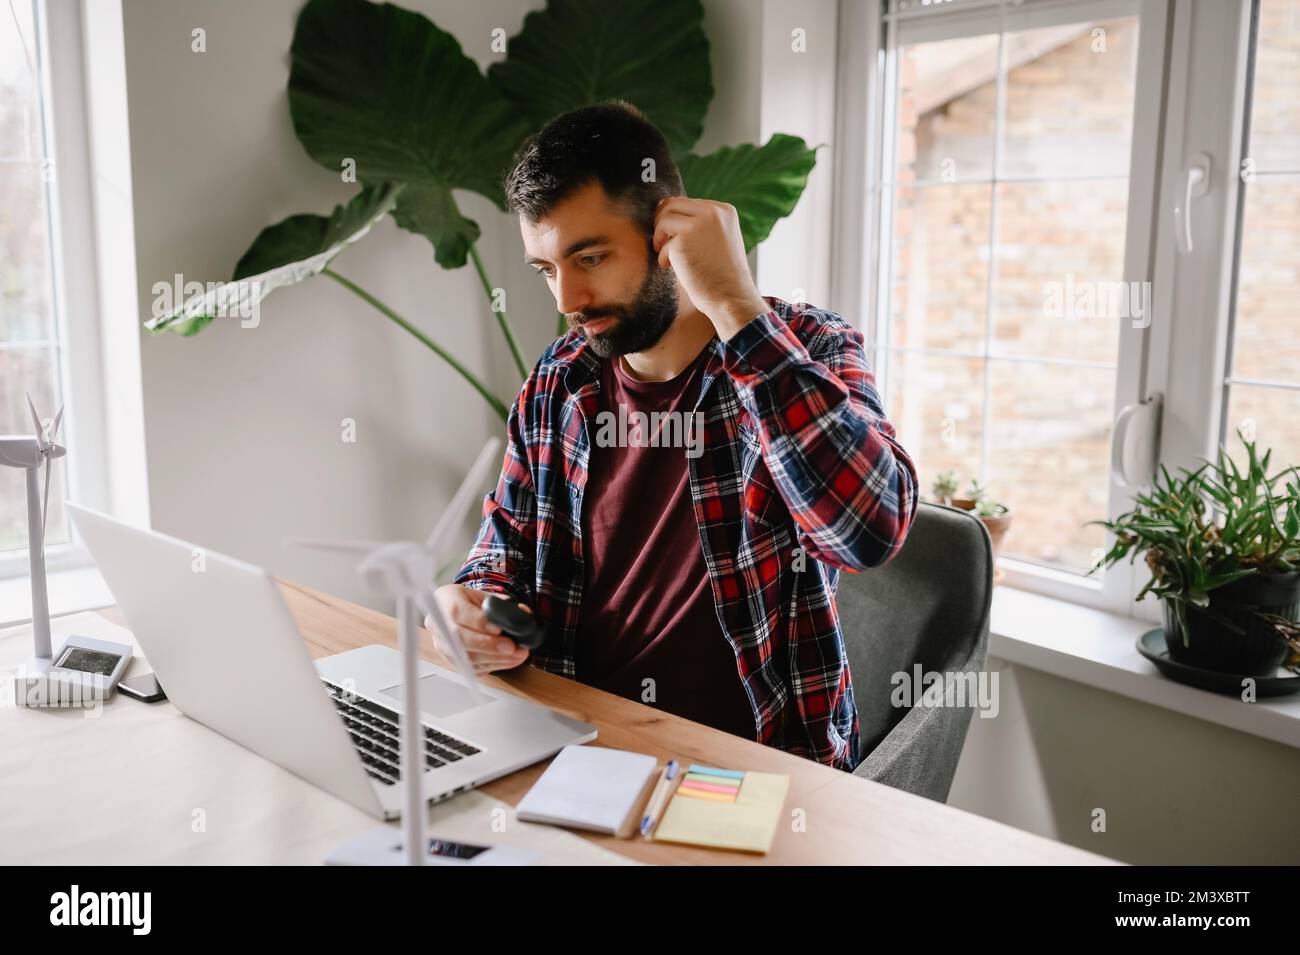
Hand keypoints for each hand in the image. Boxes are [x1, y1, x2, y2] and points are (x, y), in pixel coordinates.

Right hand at [430, 584, 530, 672]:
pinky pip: (471, 668)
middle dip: (489, 645)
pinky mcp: (452, 661)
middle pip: (460, 639)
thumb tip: (523, 613)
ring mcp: (443, 646)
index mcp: (446, 600)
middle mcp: (438, 624)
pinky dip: (493, 666)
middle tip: (511, 647)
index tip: (499, 629)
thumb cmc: (469, 602)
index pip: (459, 613)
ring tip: (517, 655)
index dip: (479, 623)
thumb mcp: (484, 595)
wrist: (452, 610)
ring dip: (495, 659)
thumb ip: (503, 603)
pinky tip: (509, 660)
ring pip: (466, 658)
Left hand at [652, 197, 768, 339]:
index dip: (677, 221)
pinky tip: (672, 268)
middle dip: (662, 223)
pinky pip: (662, 241)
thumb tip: (666, 214)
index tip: (679, 242)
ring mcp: (699, 223)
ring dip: (660, 237)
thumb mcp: (719, 240)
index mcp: (725, 210)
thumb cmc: (722, 275)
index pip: (689, 204)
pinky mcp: (684, 237)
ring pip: (663, 217)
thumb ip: (702, 225)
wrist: (731, 297)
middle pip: (672, 204)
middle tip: (663, 244)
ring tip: (667, 256)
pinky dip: (664, 257)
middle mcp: (713, 212)